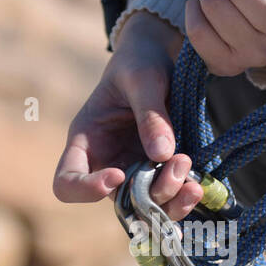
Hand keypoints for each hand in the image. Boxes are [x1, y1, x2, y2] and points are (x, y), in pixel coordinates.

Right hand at [53, 11, 203, 221]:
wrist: (161, 58)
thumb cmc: (140, 62)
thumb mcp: (143, 79)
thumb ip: (151, 115)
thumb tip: (162, 155)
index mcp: (86, 142)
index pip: (67, 183)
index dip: (87, 189)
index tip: (116, 175)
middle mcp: (107, 163)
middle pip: (118, 201)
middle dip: (149, 195)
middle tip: (180, 164)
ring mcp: (134, 171)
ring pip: (147, 207)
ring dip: (171, 200)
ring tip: (193, 176)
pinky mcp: (160, 172)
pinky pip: (168, 198)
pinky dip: (183, 198)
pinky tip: (199, 186)